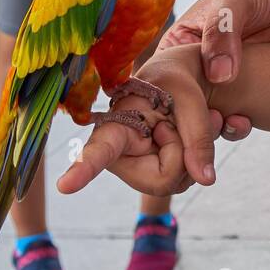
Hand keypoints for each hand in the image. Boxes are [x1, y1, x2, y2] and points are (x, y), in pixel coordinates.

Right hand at [56, 46, 222, 194]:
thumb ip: (199, 139)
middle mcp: (121, 154)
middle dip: (182, 154)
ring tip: (180, 125)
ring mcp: (139, 167)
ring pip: (178, 182)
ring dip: (193, 154)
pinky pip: (186, 180)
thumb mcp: (192, 102)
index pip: (99, 150)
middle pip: (161, 181)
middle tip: (175, 123)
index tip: (64, 186)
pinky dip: (197, 159)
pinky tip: (187, 136)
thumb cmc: (178, 83)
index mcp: (116, 126)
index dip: (83, 168)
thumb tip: (205, 181)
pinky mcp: (156, 172)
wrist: (182, 83)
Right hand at [161, 0, 269, 135]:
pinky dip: (242, 124)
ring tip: (227, 122)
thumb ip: (223, 31)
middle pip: (186, 104)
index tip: (168, 114)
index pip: (162, 76)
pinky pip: (245, 113)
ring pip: (215, 113)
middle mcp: (203, 63)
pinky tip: (247, 121)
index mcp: (185, 40)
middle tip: (203, 126)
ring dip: (217, 126)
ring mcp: (232, 78)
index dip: (161, 98)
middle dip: (190, 120)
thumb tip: (219, 75)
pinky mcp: (259, 87)